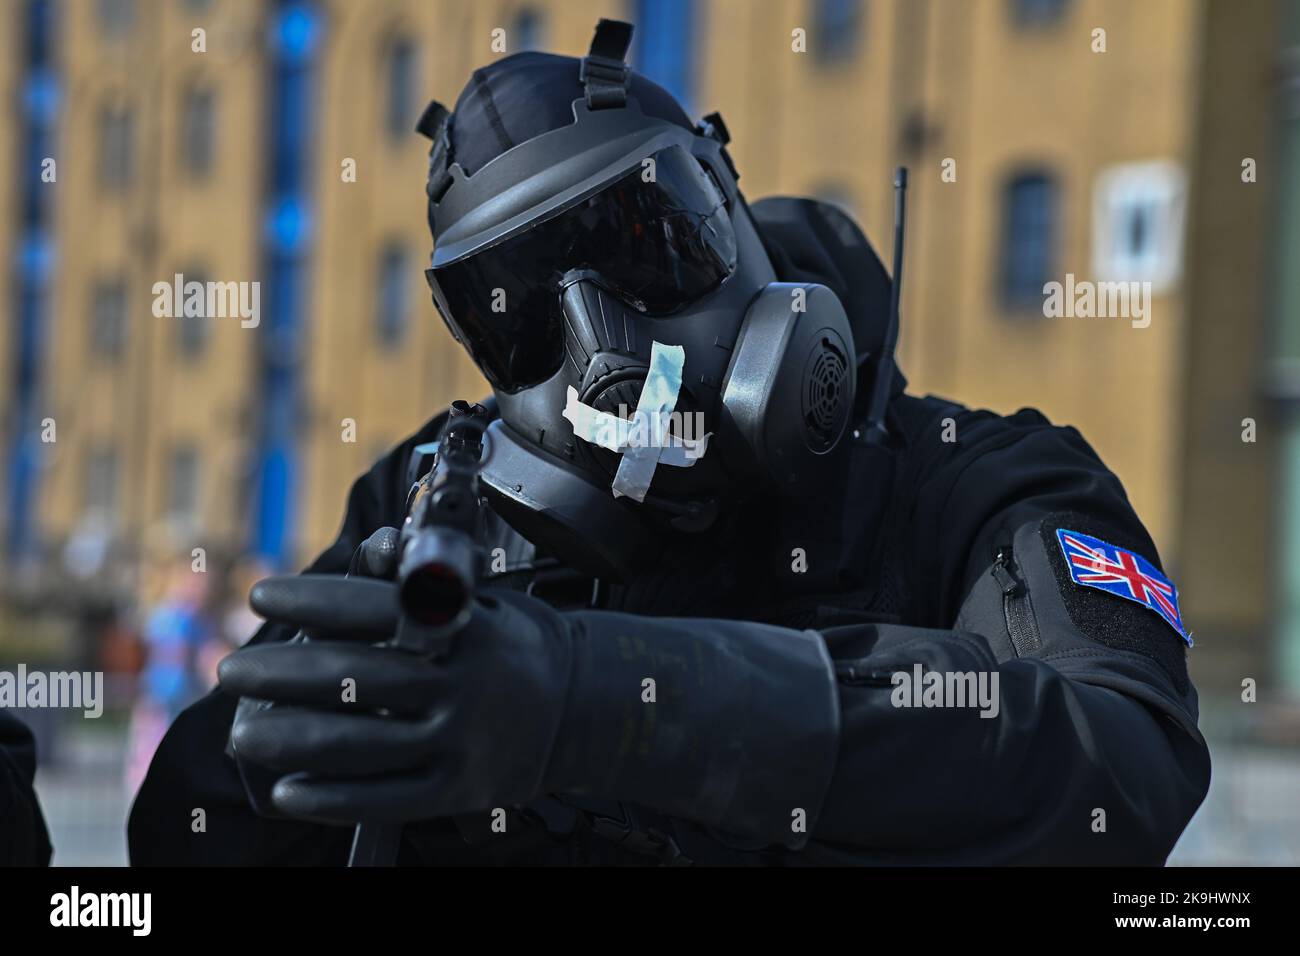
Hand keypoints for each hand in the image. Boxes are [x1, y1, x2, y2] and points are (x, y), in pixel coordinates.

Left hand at [218, 532, 575, 825]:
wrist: (582, 710)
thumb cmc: (511, 646)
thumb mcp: (481, 602)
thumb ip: (422, 588)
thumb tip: (369, 554)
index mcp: (466, 630)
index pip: (377, 607)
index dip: (314, 599)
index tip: (262, 593)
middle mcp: (463, 685)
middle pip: (355, 679)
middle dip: (282, 672)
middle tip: (233, 670)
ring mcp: (461, 742)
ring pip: (360, 744)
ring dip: (290, 738)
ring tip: (244, 731)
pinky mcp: (459, 790)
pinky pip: (384, 800)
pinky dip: (331, 797)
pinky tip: (287, 791)